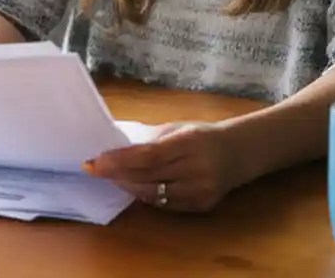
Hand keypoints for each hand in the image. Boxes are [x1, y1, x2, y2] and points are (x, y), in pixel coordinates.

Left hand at [84, 121, 255, 212]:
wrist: (240, 152)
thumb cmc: (203, 135)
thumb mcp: (178, 128)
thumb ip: (150, 139)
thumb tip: (115, 148)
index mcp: (189, 143)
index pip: (147, 156)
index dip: (118, 161)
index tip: (95, 162)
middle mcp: (196, 169)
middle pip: (147, 177)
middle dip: (117, 175)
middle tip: (95, 170)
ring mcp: (200, 191)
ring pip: (153, 195)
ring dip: (128, 187)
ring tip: (112, 178)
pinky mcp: (201, 206)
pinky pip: (165, 205)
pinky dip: (146, 196)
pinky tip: (135, 187)